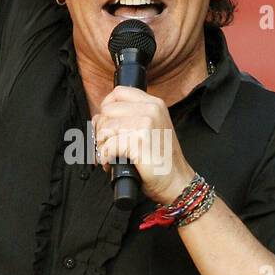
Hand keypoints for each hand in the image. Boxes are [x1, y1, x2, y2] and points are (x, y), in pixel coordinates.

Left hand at [92, 88, 193, 203]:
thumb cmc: (161, 159)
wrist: (176, 181)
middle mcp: (151, 110)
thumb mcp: (150, 129)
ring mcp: (146, 124)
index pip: (118, 93)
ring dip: (102, 145)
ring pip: (105, 128)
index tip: (107, 123)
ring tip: (111, 156)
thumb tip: (97, 118)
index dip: (106, 108)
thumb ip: (127, 118)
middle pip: (108, 110)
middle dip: (102, 130)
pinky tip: (112, 163)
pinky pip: (108, 145)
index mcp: (154, 104)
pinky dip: (105, 157)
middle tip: (108, 145)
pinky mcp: (139, 142)